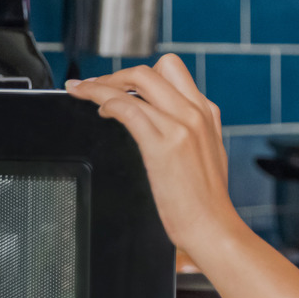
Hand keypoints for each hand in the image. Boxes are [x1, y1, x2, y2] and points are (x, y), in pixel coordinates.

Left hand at [65, 54, 243, 257]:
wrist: (213, 228)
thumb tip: (167, 125)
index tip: (119, 84)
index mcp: (206, 114)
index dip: (139, 75)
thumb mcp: (208, 155)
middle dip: (117, 74)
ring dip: (102, 84)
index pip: (172, 72)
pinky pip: (127, 107)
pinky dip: (105, 101)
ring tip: (85, 94)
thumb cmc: (206, 202)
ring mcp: (181, 126)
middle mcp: (195, 113)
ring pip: (136, 82)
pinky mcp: (163, 144)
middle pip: (153, 69)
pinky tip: (99, 110)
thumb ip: (191, 133)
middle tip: (96, 87)